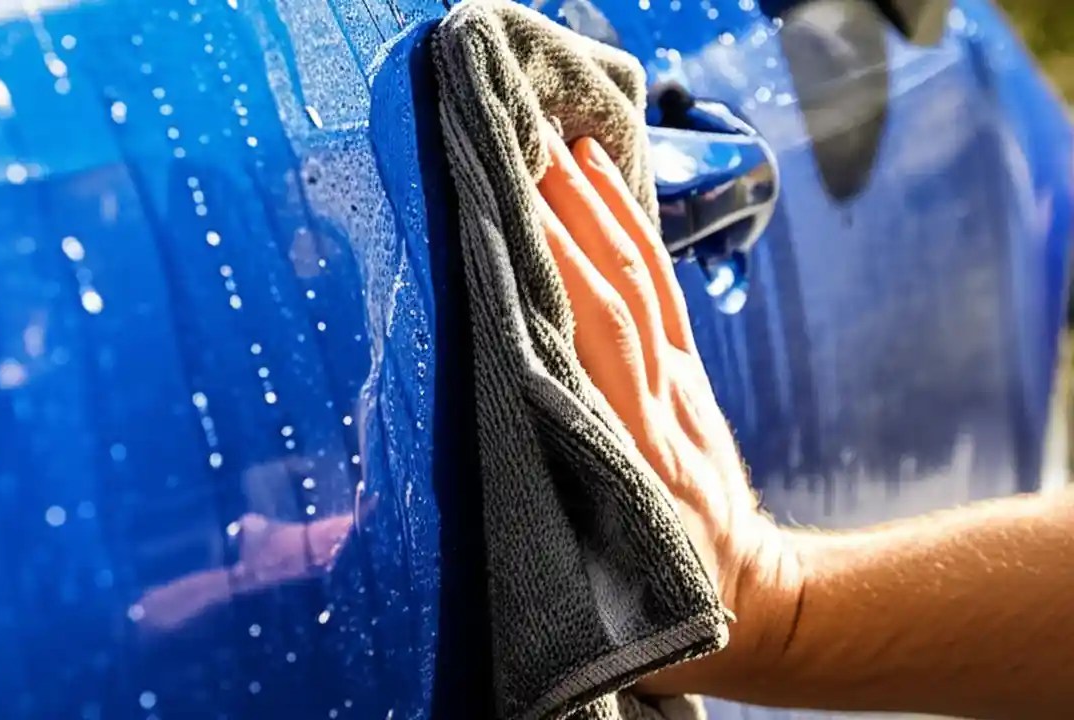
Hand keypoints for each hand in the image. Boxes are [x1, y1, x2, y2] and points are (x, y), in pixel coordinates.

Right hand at [535, 128, 802, 693]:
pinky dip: (635, 241)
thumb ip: (566, 498)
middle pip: (622, 291)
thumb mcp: (608, 564)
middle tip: (532, 151)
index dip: (561, 268)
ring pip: (646, 283)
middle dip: (577, 217)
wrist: (757, 597)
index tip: (517, 211)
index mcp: (638, 444)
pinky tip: (610, 203)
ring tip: (572, 152)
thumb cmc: (669, 594)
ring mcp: (682, 387)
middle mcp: (664, 401)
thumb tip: (513, 421)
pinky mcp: (690, 382)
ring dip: (608, 213)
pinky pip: (664, 296)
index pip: (599, 333)